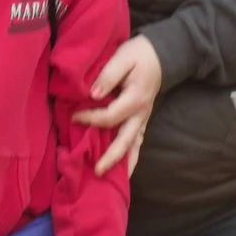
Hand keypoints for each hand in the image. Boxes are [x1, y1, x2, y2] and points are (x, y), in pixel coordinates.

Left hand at [75, 36, 160, 176]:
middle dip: (112, 158)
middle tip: (97, 171)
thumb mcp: (123, 57)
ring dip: (125, 164)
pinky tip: (125, 167)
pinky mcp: (142, 119)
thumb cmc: (140, 54)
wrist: (162, 54)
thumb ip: (109, 75)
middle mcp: (140, 114)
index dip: (90, 119)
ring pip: (135, 146)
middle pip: (126, 141)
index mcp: (135, 99)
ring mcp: (143, 119)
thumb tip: (94, 95)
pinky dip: (131, 155)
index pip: (109, 116)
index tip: (74, 117)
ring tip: (115, 181)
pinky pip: (137, 141)